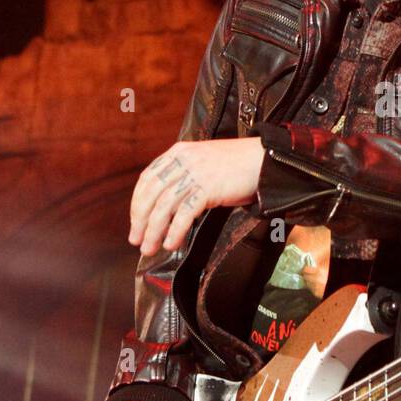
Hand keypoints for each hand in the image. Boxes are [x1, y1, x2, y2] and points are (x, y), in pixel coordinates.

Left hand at [128, 137, 264, 255]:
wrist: (265, 159)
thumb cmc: (238, 164)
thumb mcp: (204, 161)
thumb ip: (185, 174)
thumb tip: (167, 204)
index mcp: (179, 152)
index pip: (148, 178)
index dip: (137, 203)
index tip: (136, 221)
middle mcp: (183, 161)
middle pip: (151, 194)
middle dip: (140, 221)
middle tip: (136, 240)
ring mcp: (196, 174)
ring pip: (164, 207)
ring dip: (154, 231)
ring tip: (150, 248)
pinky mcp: (208, 188)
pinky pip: (185, 213)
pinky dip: (175, 231)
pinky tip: (171, 243)